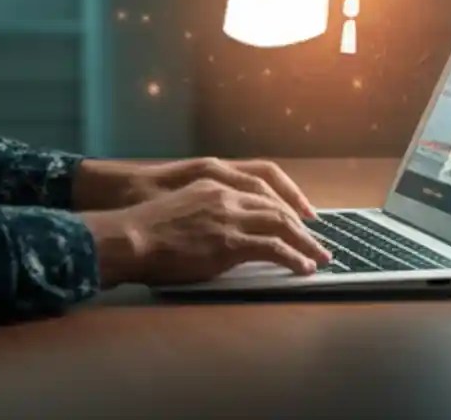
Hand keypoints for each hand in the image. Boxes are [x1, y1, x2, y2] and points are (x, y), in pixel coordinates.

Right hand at [82, 179, 332, 287]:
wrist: (130, 237)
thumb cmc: (144, 228)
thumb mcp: (179, 205)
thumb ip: (204, 210)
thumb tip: (219, 230)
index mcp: (214, 183)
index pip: (262, 187)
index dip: (285, 202)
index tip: (299, 215)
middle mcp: (226, 195)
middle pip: (277, 206)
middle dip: (301, 225)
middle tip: (317, 241)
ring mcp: (229, 217)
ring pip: (281, 224)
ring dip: (305, 243)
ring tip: (319, 257)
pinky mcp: (230, 242)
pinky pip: (273, 248)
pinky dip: (294, 258)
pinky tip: (304, 267)